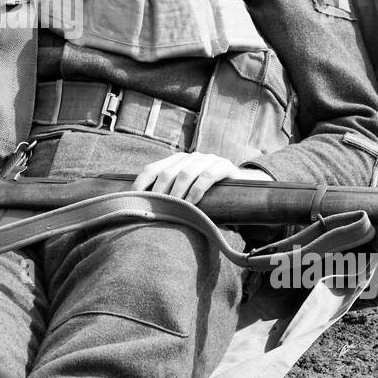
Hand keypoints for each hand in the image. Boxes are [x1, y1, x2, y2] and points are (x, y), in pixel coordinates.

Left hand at [132, 152, 271, 204]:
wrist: (244, 190)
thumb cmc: (210, 199)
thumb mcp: (187, 197)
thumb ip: (171, 202)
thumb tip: (143, 220)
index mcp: (176, 162)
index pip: (151, 169)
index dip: (140, 185)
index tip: (132, 202)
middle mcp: (190, 157)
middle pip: (167, 172)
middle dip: (159, 193)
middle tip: (156, 212)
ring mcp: (207, 159)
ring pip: (185, 172)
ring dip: (177, 193)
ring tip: (174, 210)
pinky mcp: (224, 166)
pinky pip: (207, 175)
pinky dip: (197, 190)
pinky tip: (193, 204)